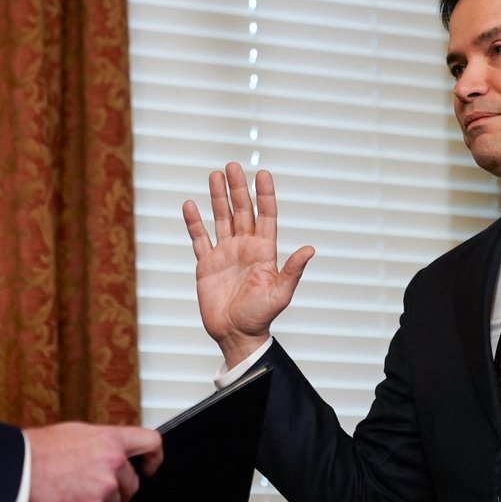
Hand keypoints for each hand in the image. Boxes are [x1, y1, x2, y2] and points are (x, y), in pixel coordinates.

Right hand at [25, 423, 163, 501]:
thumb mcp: (78, 432)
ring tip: (76, 496)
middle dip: (119, 491)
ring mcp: (103, 490)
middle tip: (97, 489)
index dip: (153, 458)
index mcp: (112, 440)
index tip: (149, 468)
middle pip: (133, 485)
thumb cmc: (41, 450)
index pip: (151, 443)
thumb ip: (103, 443)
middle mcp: (113, 465)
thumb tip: (114, 452)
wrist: (18, 470)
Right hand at [183, 162, 314, 364]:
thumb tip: (310, 249)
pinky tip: (190, 205)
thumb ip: (292, 270)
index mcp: (264, 251)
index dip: (265, 195)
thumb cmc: (261, 316)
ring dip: (217, 198)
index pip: (266, 216)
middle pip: (242, 211)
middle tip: (232, 166)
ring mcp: (225, 254)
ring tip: (214, 175)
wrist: (236, 335)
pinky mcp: (206, 264)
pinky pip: (199, 239)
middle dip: (238, 188)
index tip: (262, 173)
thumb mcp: (280, 293)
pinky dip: (194, 222)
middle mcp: (245, 248)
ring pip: (221, 219)